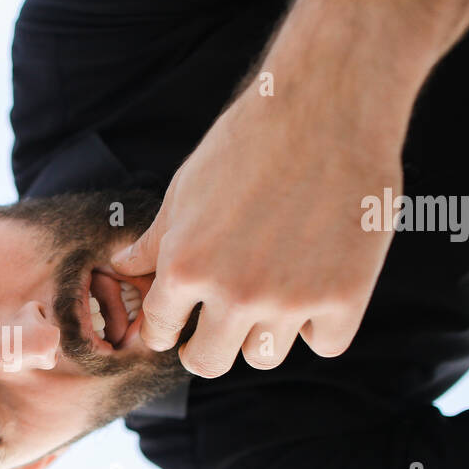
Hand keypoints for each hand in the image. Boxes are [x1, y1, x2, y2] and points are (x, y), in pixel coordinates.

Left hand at [111, 88, 399, 376]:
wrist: (328, 104)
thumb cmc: (249, 140)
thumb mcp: (186, 189)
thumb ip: (156, 240)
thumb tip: (123, 267)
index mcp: (185, 268)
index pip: (161, 333)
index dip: (170, 326)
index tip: (182, 319)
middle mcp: (233, 293)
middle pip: (208, 363)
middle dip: (207, 345)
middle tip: (221, 320)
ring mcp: (290, 300)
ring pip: (265, 357)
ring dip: (265, 332)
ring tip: (275, 289)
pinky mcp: (344, 297)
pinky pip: (324, 344)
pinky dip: (322, 324)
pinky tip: (318, 287)